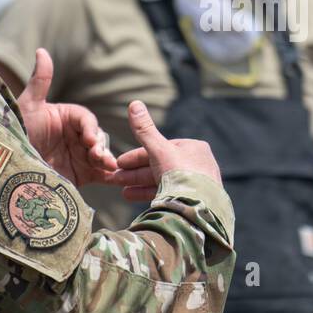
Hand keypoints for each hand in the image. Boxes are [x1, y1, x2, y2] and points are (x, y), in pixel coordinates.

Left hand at [16, 48, 116, 185]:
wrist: (6, 166)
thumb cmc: (17, 132)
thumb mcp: (28, 107)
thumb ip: (40, 80)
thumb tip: (42, 50)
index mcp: (66, 117)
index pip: (86, 120)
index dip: (90, 128)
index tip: (89, 140)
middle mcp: (75, 136)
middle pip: (97, 138)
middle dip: (100, 146)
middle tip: (97, 156)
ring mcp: (79, 156)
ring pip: (101, 155)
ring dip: (107, 159)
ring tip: (107, 167)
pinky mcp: (81, 175)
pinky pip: (101, 174)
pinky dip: (111, 175)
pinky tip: (114, 177)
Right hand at [105, 100, 221, 200]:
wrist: (198, 209)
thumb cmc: (180, 174)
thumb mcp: (159, 150)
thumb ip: (144, 130)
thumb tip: (134, 103)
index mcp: (194, 148)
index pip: (160, 148)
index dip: (136, 155)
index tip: (119, 162)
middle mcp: (198, 164)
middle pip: (160, 166)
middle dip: (135, 173)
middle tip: (115, 177)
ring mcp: (197, 185)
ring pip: (163, 181)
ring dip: (140, 184)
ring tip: (121, 190)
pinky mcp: (194, 201)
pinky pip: (169, 194)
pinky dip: (151, 195)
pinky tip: (134, 198)